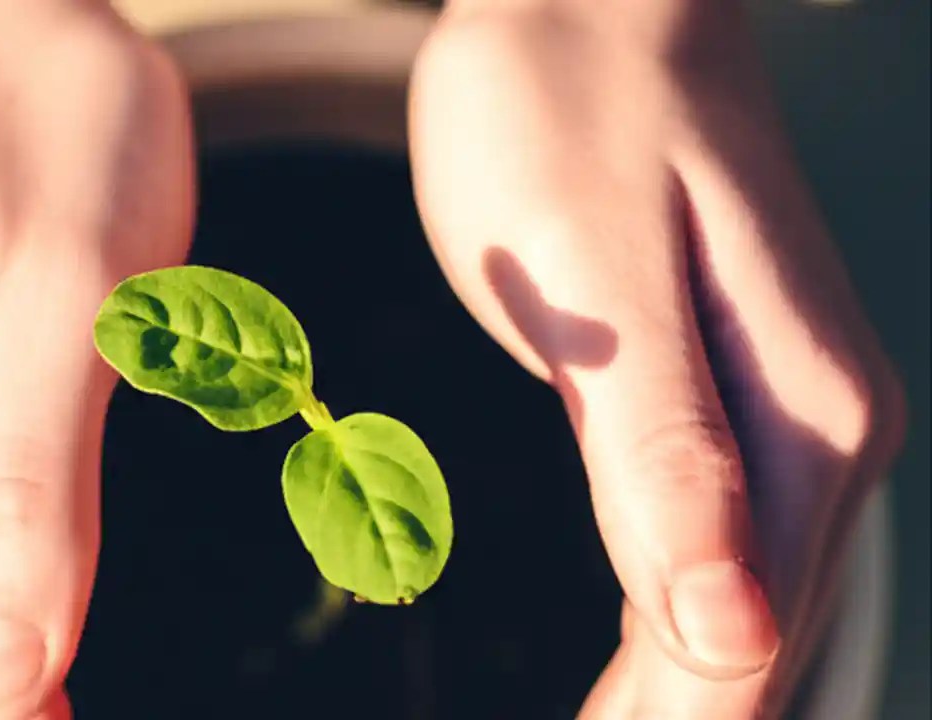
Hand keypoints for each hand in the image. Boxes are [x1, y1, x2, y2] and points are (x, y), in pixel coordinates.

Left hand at [409, 1, 905, 715]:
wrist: (583, 0)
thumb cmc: (566, 110)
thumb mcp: (597, 281)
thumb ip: (666, 459)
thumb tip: (730, 638)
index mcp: (803, 420)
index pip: (747, 645)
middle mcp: (822, 429)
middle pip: (759, 643)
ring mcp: (783, 409)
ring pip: (741, 603)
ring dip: (675, 691)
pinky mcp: (729, 388)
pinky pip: (711, 539)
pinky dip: (669, 620)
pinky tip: (639, 654)